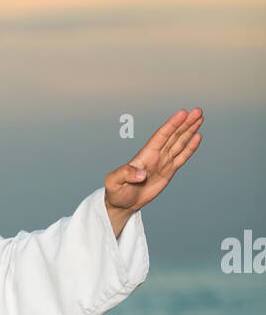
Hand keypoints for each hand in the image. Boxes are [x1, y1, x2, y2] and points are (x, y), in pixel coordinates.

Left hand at [104, 108, 203, 230]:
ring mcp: (163, 162)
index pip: (161, 136)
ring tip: (199, 118)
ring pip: (179, 142)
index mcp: (145, 155)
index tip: (183, 113)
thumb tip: (141, 175)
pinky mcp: (168, 171)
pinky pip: (182, 157)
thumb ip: (125, 174)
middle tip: (197, 111)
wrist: (123, 204)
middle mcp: (155, 155)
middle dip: (185, 123)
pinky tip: (197, 137)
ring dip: (190, 130)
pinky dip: (190, 147)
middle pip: (173, 135)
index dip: (172, 124)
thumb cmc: (115, 192)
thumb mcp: (114, 182)